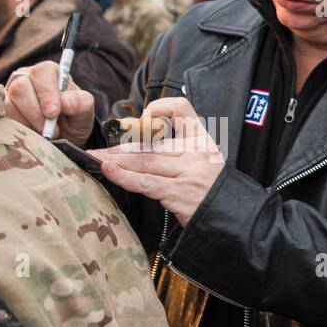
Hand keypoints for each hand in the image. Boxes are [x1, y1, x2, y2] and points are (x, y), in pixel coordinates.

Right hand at [2, 61, 94, 144]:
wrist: (63, 139)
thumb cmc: (73, 120)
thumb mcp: (84, 113)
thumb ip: (80, 103)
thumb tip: (65, 101)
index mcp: (49, 71)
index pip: (41, 73)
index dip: (47, 94)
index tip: (54, 113)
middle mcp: (26, 77)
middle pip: (20, 87)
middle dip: (36, 113)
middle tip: (50, 130)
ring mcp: (11, 93)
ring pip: (10, 104)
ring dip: (28, 123)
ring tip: (43, 133)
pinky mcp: (2, 109)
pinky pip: (2, 118)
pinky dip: (18, 129)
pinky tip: (31, 133)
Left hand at [87, 97, 224, 225]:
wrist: (231, 218)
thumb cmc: (211, 191)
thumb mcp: (204, 160)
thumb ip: (179, 150)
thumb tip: (141, 145)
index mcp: (201, 139)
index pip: (181, 109)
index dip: (159, 109)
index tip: (143, 120)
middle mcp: (195, 151)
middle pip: (151, 141)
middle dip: (119, 146)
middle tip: (96, 149)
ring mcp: (188, 172)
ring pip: (144, 160)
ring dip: (115, 160)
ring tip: (95, 159)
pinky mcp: (179, 193)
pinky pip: (146, 182)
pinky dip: (124, 176)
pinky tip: (109, 171)